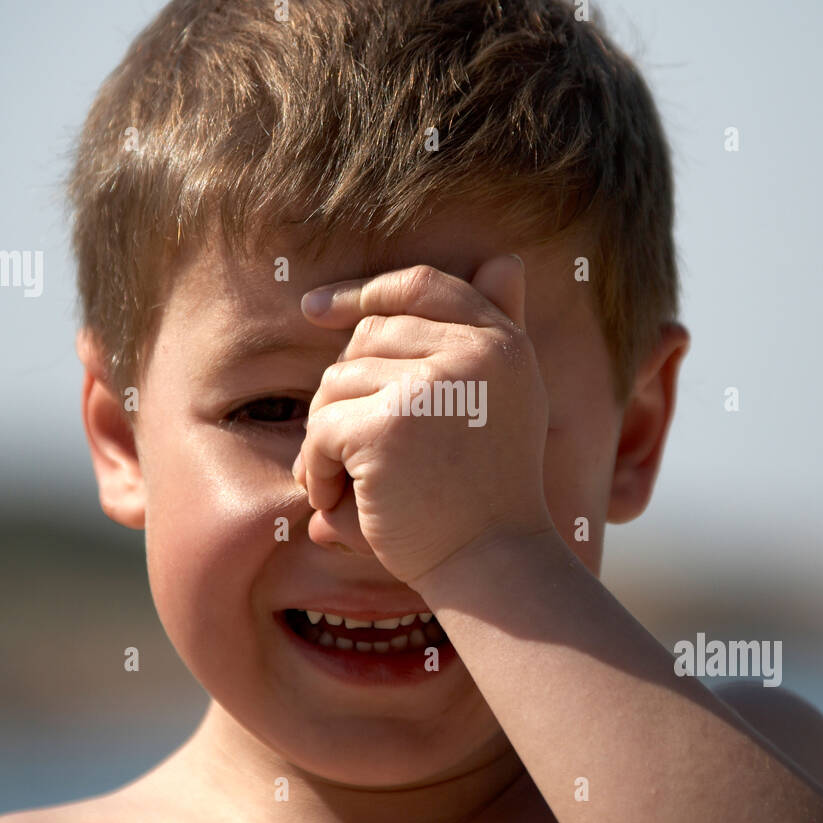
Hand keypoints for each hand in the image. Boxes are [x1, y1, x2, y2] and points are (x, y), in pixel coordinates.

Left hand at [293, 254, 553, 587]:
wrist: (495, 565)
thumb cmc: (490, 492)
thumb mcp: (506, 400)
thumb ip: (496, 333)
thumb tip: (506, 257)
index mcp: (502, 342)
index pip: (422, 285)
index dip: (365, 291)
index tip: (315, 309)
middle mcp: (473, 353)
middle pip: (365, 339)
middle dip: (344, 394)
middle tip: (347, 454)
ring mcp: (431, 387)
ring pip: (336, 384)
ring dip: (327, 439)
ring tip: (352, 487)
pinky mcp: (389, 426)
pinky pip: (322, 428)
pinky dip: (318, 469)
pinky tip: (341, 503)